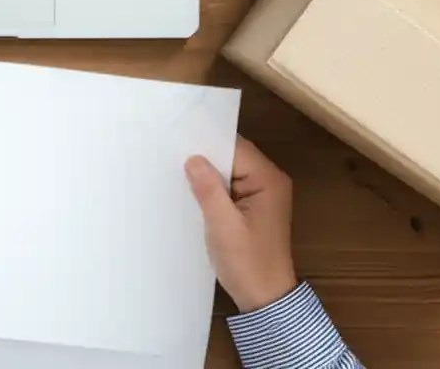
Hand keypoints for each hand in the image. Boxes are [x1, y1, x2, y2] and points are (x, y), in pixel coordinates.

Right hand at [184, 136, 297, 312]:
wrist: (265, 298)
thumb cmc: (248, 263)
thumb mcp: (224, 226)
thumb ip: (209, 189)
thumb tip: (192, 158)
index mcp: (269, 180)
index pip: (236, 148)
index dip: (208, 144)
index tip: (177, 141)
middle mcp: (269, 181)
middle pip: (233, 157)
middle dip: (205, 158)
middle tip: (170, 155)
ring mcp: (261, 194)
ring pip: (228, 172)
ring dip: (207, 174)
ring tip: (176, 171)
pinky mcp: (251, 207)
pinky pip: (229, 187)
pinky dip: (212, 188)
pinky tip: (192, 191)